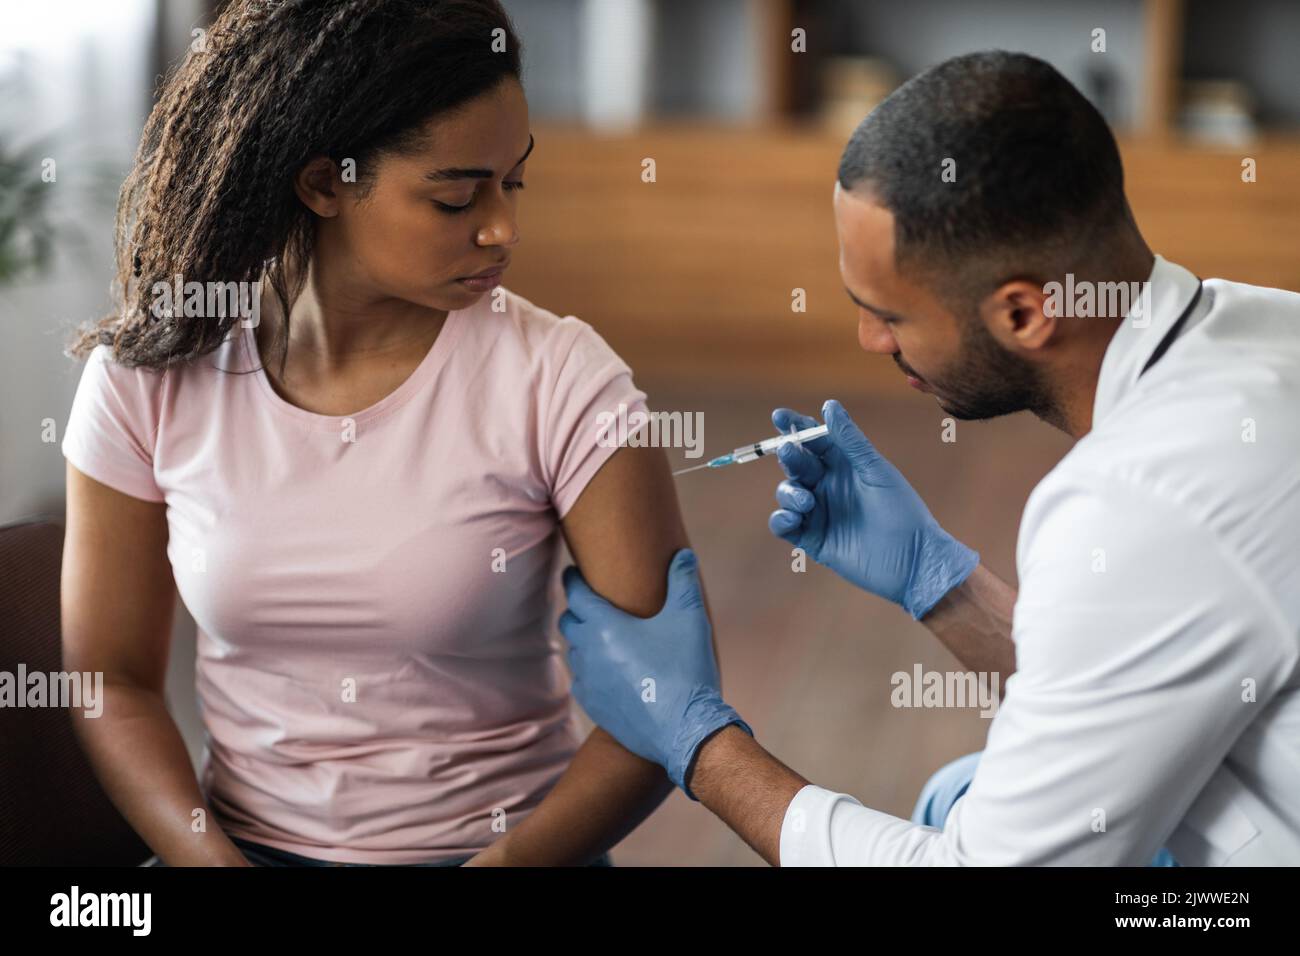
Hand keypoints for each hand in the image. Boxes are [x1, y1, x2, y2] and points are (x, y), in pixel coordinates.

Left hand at [558, 548, 752, 799]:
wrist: (684, 728)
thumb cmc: (685, 670)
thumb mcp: (689, 619)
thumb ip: (683, 582)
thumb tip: (683, 554)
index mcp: (605, 626)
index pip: (575, 594)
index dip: (571, 580)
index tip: (571, 572)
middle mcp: (589, 652)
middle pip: (569, 622)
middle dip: (576, 610)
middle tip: (588, 604)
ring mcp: (589, 681)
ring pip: (576, 653)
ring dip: (584, 642)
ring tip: (601, 638)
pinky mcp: (594, 705)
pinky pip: (583, 680)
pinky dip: (591, 671)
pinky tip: (608, 672)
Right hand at [768, 399, 978, 619]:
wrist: (912, 560)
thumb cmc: (902, 511)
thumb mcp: (876, 471)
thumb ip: (850, 441)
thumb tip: (829, 405)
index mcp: (845, 465)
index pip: (814, 440)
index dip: (795, 426)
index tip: (780, 416)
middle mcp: (828, 485)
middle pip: (797, 464)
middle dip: (789, 456)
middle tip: (789, 452)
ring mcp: (819, 512)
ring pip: (787, 493)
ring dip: (789, 492)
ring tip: (805, 500)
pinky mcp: (812, 539)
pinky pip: (784, 525)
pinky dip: (782, 519)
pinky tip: (793, 518)